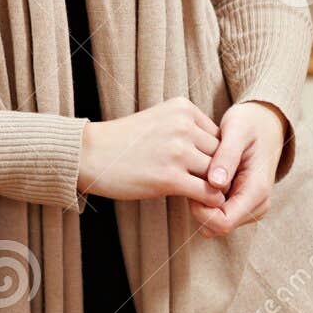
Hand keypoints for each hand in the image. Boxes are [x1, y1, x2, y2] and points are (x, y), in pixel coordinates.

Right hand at [77, 96, 227, 206]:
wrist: (90, 154)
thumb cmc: (124, 141)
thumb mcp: (159, 120)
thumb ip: (188, 130)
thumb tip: (220, 154)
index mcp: (182, 108)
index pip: (219, 135)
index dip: (217, 155)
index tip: (204, 169)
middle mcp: (183, 126)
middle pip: (222, 154)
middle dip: (219, 172)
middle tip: (211, 186)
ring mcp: (177, 151)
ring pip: (218, 175)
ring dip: (215, 188)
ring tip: (205, 196)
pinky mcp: (169, 178)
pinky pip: (208, 193)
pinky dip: (209, 201)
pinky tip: (199, 204)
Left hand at [189, 100, 285, 236]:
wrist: (264, 123)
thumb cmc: (249, 123)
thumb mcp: (237, 130)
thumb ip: (227, 156)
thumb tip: (215, 183)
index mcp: (257, 190)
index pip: (224, 222)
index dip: (201, 210)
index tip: (190, 184)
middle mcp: (256, 205)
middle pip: (217, 226)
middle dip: (199, 205)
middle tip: (191, 175)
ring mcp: (249, 206)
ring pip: (214, 222)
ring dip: (201, 202)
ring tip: (197, 173)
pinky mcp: (241, 202)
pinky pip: (215, 212)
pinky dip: (204, 198)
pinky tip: (201, 176)